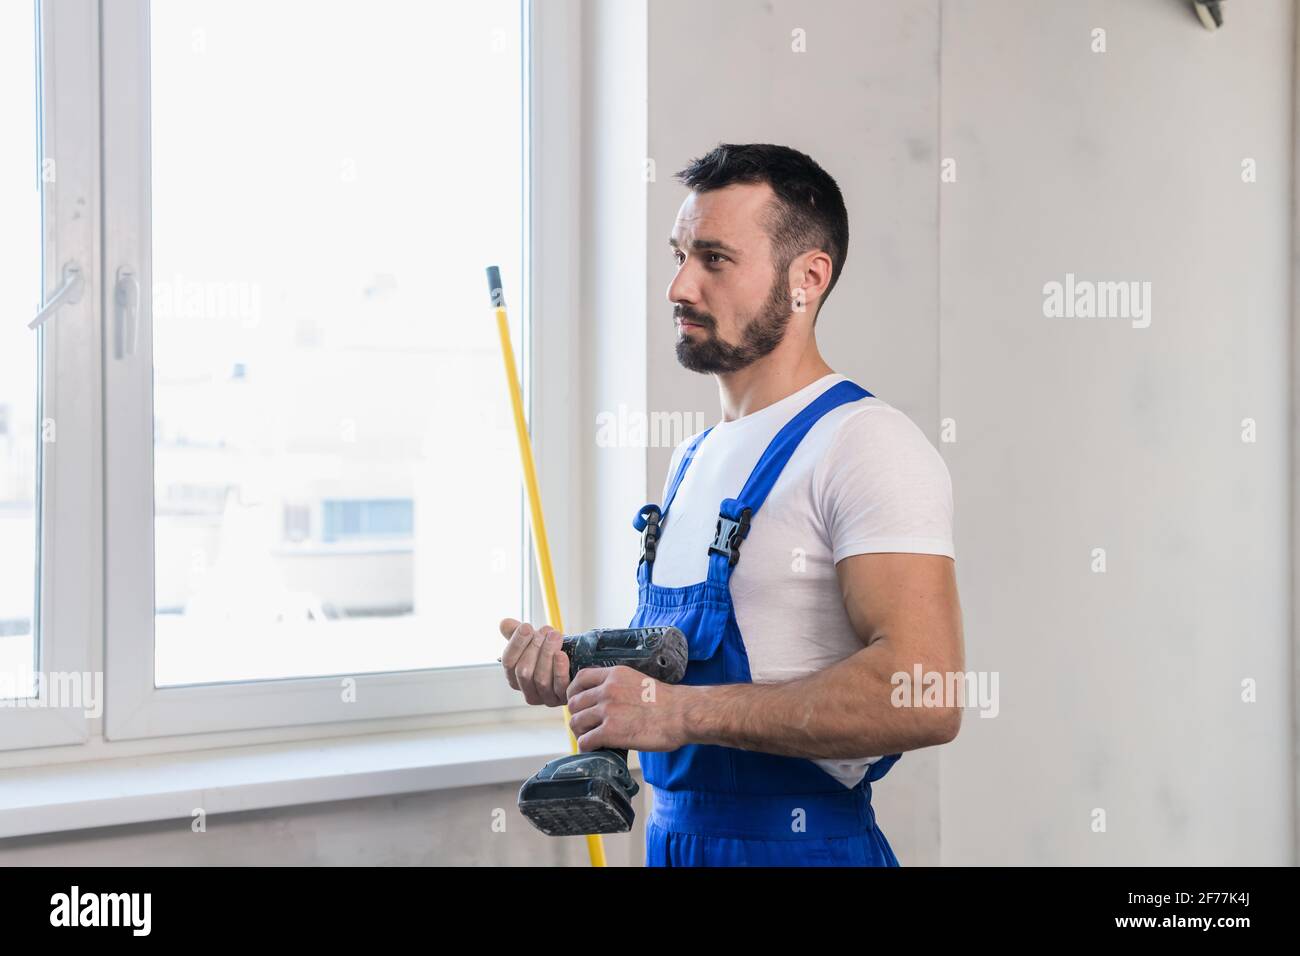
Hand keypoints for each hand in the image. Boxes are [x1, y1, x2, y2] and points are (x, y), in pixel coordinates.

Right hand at [498, 618, 569, 706]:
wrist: (577, 662)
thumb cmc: (550, 652)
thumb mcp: (532, 641)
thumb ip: (516, 632)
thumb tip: (504, 623)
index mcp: (514, 677)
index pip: (508, 662)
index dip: (516, 644)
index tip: (526, 626)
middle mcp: (527, 690)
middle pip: (523, 671)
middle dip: (534, 647)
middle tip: (546, 630)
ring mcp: (545, 698)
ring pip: (541, 679)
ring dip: (548, 654)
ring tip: (555, 636)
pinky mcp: (563, 698)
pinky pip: (559, 686)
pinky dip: (559, 669)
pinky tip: (561, 654)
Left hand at [565, 665, 688, 752]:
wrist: (682, 714)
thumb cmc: (666, 701)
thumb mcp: (638, 681)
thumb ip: (618, 686)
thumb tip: (604, 699)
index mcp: (615, 675)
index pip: (580, 678)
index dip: (574, 692)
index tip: (578, 702)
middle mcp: (607, 690)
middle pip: (574, 703)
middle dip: (577, 715)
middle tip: (586, 725)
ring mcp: (608, 710)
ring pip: (576, 722)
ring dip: (581, 732)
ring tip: (591, 738)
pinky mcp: (610, 732)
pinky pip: (585, 741)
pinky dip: (586, 747)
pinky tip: (594, 748)